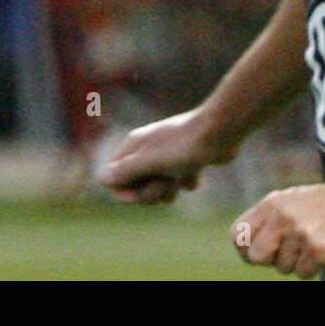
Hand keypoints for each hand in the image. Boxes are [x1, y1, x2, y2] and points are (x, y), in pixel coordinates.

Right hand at [96, 108, 233, 203]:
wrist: (222, 131)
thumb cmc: (184, 145)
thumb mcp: (151, 160)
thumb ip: (125, 170)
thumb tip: (103, 179)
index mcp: (133, 146)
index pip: (112, 179)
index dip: (124, 193)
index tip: (142, 194)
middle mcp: (147, 150)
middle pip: (135, 187)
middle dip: (150, 193)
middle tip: (166, 184)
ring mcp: (167, 155)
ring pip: (158, 187)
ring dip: (169, 190)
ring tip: (182, 178)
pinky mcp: (187, 160)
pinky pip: (179, 183)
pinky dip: (188, 182)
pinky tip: (197, 171)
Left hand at [231, 181, 324, 278]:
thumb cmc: (322, 206)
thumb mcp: (289, 202)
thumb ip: (266, 221)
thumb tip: (246, 250)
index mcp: (272, 204)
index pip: (238, 234)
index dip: (246, 248)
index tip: (261, 250)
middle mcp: (282, 218)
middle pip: (256, 257)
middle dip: (270, 260)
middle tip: (289, 250)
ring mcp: (300, 234)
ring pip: (282, 268)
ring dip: (296, 262)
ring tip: (313, 241)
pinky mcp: (318, 250)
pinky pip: (302, 273)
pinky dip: (312, 267)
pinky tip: (324, 248)